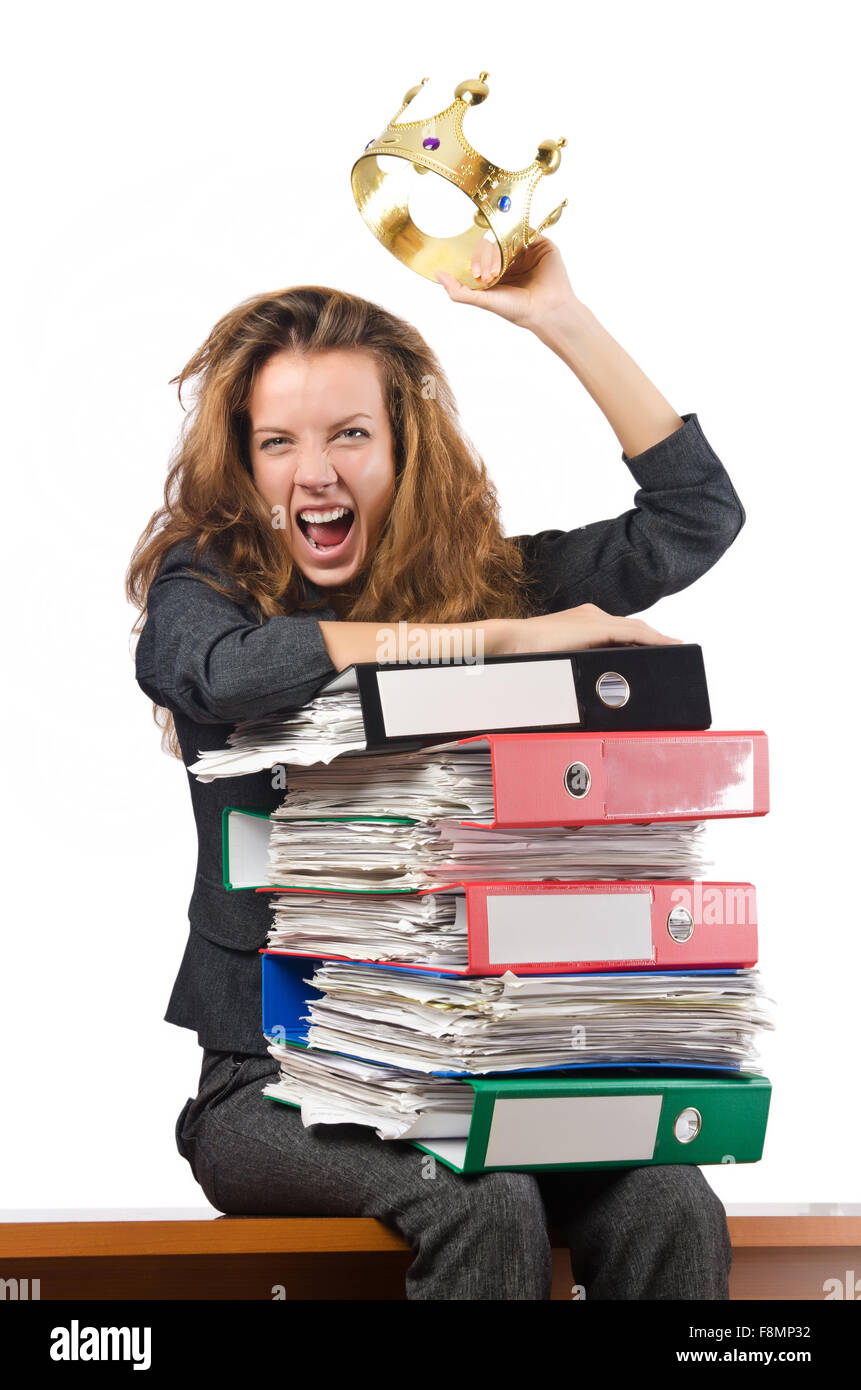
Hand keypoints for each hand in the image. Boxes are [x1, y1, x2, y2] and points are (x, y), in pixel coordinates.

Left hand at [434, 234, 578, 329]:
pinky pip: (528, 230)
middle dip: (488, 255)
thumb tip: (437, 275)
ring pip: (508, 234)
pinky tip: (515, 247)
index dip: (476, 259)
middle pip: (493, 242)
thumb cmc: (516, 309)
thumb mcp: (482, 301)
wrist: (546, 310)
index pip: (480, 254)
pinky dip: (520, 233)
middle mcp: (511, 259)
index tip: (478, 273)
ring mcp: (527, 250)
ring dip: (503, 245)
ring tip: (504, 266)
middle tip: (493, 273)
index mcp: (497, 270)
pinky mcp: (542, 244)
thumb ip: (457, 291)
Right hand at [503, 604, 683, 653]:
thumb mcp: (559, 660)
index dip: (640, 639)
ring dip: (659, 639)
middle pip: (633, 628)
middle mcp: (592, 616)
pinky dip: (655, 640)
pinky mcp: (598, 627)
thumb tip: (592, 684)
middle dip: (654, 639)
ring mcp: (595, 619)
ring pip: (637, 628)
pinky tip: (668, 647)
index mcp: (583, 623)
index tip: (655, 650)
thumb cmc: (526, 656)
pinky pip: (636, 633)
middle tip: (674, 651)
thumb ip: (578, 664)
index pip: (620, 630)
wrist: (510, 643)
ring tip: (677, 649)